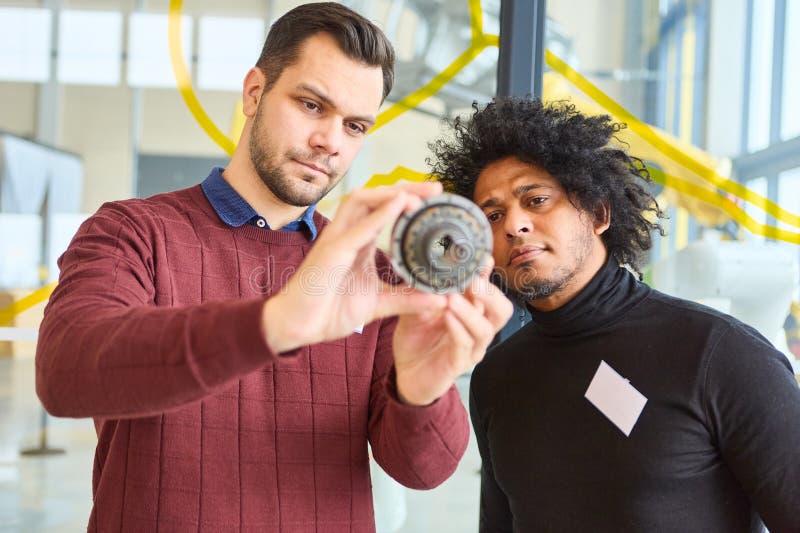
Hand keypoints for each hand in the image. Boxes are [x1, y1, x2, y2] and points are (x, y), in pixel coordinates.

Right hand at [262, 182, 448, 352]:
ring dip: (391, 194)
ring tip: (419, 196)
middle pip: (376, 196)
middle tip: (436, 189)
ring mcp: (337, 241)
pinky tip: (398, 204)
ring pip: (362, 200)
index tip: (436, 199)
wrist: (298, 327)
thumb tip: (443, 300)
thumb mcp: (378, 304)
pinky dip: (378, 214)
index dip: (409, 199)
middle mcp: (348, 234)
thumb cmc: (329, 310)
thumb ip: (408, 300)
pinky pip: (356, 228)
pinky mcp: (330, 253)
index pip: (384, 209)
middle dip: (406, 188)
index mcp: (359, 242)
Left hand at [392, 259, 513, 405]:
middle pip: (502, 310)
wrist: (405, 371)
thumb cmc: (417, 336)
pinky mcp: (457, 365)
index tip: (480, 256)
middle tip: (473, 280)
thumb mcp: (418, 305)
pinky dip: (457, 329)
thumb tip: (423, 260)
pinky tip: (446, 316)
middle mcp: (478, 329)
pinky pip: (463, 346)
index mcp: (474, 311)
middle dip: (490, 293)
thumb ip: (424, 288)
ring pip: (484, 329)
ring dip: (470, 312)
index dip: (487, 274)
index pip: (490, 290)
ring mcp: (471, 349)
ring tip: (453, 298)